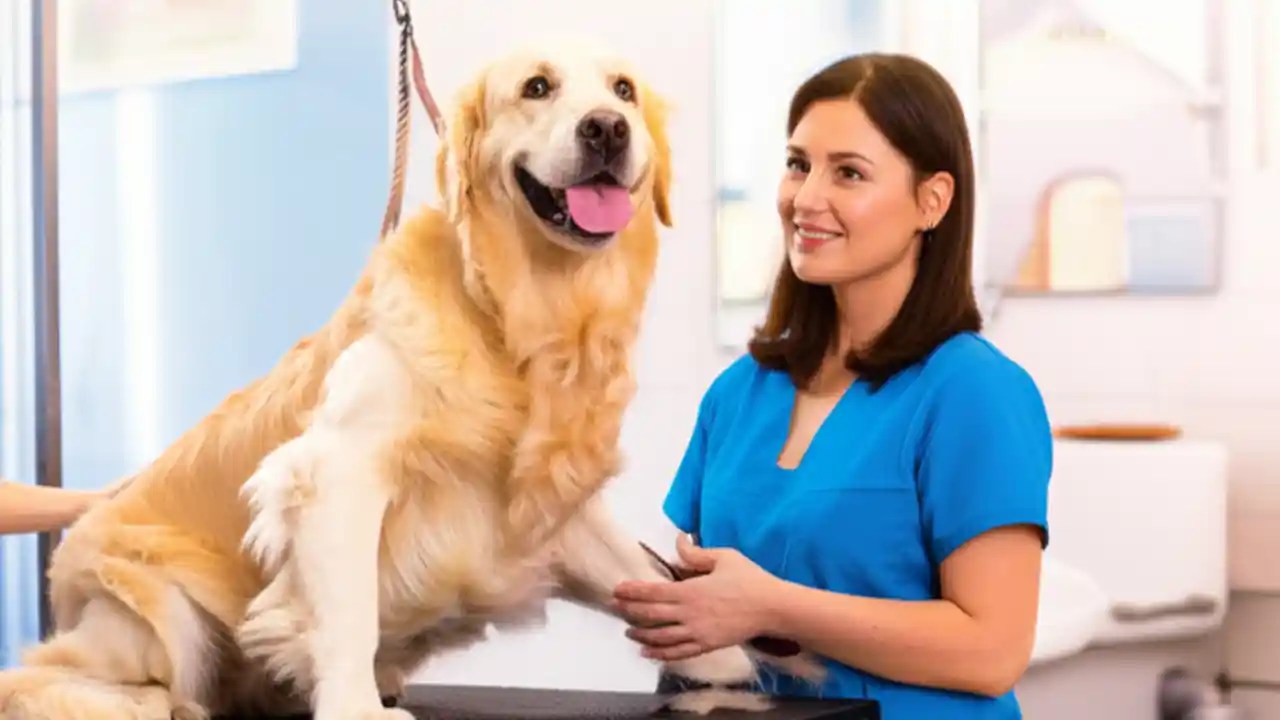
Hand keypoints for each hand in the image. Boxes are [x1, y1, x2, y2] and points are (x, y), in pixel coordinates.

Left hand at [612, 534, 783, 661]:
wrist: (771, 608)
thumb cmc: (749, 579)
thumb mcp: (724, 557)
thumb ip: (696, 553)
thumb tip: (678, 542)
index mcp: (691, 590)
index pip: (654, 592)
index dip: (633, 591)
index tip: (618, 589)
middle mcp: (689, 613)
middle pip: (651, 615)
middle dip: (630, 611)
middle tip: (615, 608)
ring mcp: (697, 632)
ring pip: (661, 637)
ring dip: (641, 635)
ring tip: (627, 632)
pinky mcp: (706, 645)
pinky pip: (678, 652)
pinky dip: (660, 654)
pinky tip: (648, 653)